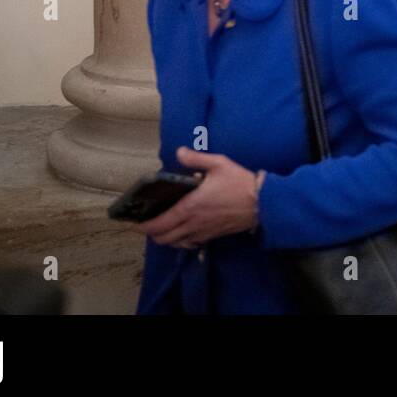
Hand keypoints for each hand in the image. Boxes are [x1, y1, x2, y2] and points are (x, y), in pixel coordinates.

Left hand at [130, 147, 259, 247]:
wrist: (262, 202)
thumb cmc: (239, 182)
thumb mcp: (218, 164)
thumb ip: (196, 158)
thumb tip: (179, 152)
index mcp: (190, 207)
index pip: (159, 223)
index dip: (143, 225)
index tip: (134, 222)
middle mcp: (193, 223)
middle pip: (163, 238)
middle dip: (151, 233)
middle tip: (146, 223)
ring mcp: (202, 232)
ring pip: (175, 244)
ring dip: (164, 238)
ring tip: (161, 227)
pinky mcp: (212, 236)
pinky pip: (189, 244)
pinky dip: (180, 241)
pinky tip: (181, 231)